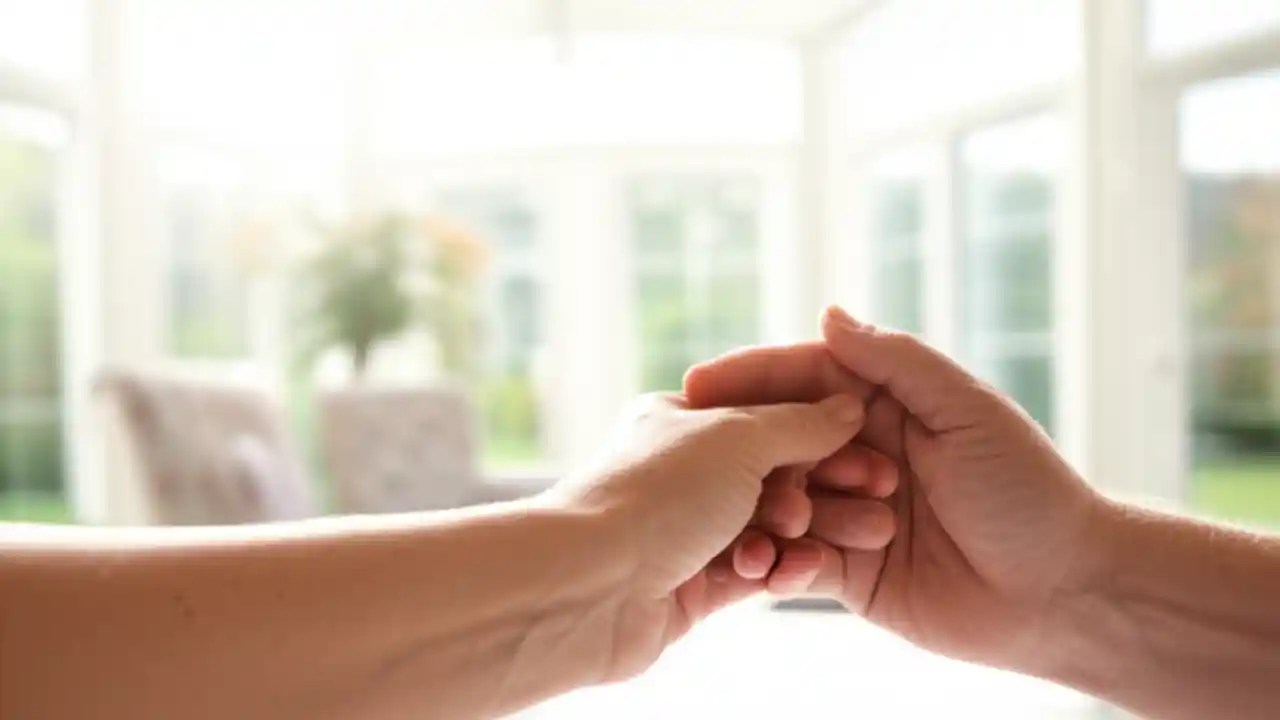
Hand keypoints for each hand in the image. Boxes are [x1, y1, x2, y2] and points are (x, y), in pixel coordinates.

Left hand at [544, 392, 881, 680]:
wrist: (587, 584)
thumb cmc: (655, 494)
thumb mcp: (738, 438)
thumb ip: (800, 424)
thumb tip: (845, 409)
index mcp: (683, 419)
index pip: (767, 417)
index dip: (823, 434)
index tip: (872, 452)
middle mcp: (683, 471)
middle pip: (774, 475)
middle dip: (827, 490)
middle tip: (877, 505)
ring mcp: (685, 529)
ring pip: (768, 527)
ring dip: (808, 532)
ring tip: (851, 540)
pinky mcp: (689, 584)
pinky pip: (751, 571)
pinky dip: (776, 568)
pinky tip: (792, 570)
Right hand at [683, 307, 1111, 673]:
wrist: (1064, 593)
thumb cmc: (1028, 491)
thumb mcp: (967, 411)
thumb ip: (897, 363)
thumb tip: (828, 314)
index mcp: (886, 404)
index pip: (804, 379)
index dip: (750, 379)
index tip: (697, 383)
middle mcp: (859, 454)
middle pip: (778, 441)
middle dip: (745, 451)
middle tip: (708, 462)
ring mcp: (848, 513)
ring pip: (779, 502)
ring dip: (762, 509)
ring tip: (750, 519)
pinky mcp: (847, 570)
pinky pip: (794, 560)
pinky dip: (776, 561)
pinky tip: (766, 565)